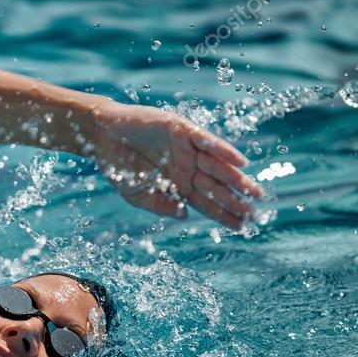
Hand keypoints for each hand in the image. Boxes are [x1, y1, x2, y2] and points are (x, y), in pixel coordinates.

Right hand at [88, 102, 263, 229]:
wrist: (101, 136)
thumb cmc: (117, 166)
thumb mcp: (136, 194)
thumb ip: (159, 205)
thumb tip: (184, 214)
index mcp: (177, 184)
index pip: (206, 202)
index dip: (224, 215)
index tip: (242, 227)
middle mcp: (186, 166)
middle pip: (217, 186)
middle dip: (236, 200)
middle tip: (256, 215)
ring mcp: (186, 148)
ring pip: (218, 165)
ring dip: (237, 178)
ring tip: (255, 193)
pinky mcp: (181, 129)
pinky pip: (207, 141)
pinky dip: (224, 150)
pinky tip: (241, 162)